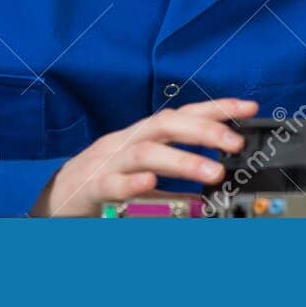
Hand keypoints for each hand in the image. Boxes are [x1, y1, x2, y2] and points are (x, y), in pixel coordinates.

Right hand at [28, 97, 257, 216]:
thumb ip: (175, 176)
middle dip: (204, 131)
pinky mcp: (91, 187)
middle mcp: (128, 141)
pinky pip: (113, 183)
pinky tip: (151, 184)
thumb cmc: (105, 180)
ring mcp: (108, 162)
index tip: (249, 107)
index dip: (216, 108)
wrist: (55, 198)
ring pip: (146, 153)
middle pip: (166, 124)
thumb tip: (214, 181)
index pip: (183, 113)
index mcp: (144, 135)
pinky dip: (134, 183)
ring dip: (183, 161)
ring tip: (213, 172)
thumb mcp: (145, 173)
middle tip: (235, 144)